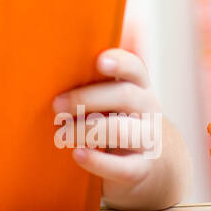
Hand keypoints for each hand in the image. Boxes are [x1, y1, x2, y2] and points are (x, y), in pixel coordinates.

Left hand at [52, 48, 184, 210]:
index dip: (119, 62)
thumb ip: (101, 75)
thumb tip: (75, 41)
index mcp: (139, 86)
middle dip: (86, 99)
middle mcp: (148, 109)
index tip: (99, 62)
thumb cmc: (120, 119)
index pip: (134, 67)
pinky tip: (77, 155)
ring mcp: (148, 140)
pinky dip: (97, 162)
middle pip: (124, 95)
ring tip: (61, 135)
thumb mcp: (117, 96)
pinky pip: (122, 167)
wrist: (154, 163)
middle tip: (56, 106)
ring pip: (120, 130)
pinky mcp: (141, 169)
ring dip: (85, 130)